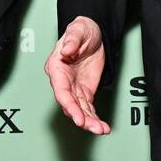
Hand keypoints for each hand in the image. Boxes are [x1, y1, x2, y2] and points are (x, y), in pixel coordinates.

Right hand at [45, 16, 109, 133]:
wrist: (94, 33)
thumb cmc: (82, 31)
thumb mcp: (78, 30)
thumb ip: (72, 39)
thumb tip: (66, 50)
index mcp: (57, 67)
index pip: (61, 90)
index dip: (69, 105)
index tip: (78, 118)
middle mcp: (63, 81)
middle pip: (70, 104)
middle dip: (81, 117)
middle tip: (93, 127)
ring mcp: (74, 88)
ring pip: (80, 109)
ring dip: (90, 121)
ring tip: (101, 129)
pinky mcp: (85, 91)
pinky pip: (88, 108)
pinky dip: (94, 118)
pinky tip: (102, 127)